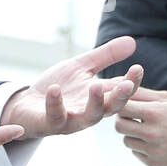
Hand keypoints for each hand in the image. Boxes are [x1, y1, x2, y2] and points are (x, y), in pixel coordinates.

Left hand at [0, 36, 143, 139]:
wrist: (28, 106)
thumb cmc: (59, 88)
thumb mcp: (82, 67)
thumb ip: (105, 57)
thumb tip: (132, 42)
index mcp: (100, 98)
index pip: (120, 91)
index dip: (131, 81)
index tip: (138, 68)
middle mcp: (89, 112)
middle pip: (111, 108)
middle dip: (120, 97)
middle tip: (127, 85)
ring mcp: (71, 120)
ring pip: (88, 118)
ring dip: (95, 103)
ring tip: (96, 86)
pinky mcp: (50, 123)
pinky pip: (55, 117)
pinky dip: (55, 104)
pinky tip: (55, 89)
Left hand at [114, 86, 166, 165]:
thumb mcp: (166, 98)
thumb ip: (141, 92)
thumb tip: (119, 84)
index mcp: (155, 113)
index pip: (122, 107)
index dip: (121, 105)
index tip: (126, 104)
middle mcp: (153, 133)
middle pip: (119, 125)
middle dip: (124, 120)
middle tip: (136, 117)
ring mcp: (153, 150)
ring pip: (126, 140)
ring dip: (133, 134)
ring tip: (149, 129)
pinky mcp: (154, 163)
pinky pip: (135, 152)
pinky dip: (141, 146)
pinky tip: (155, 141)